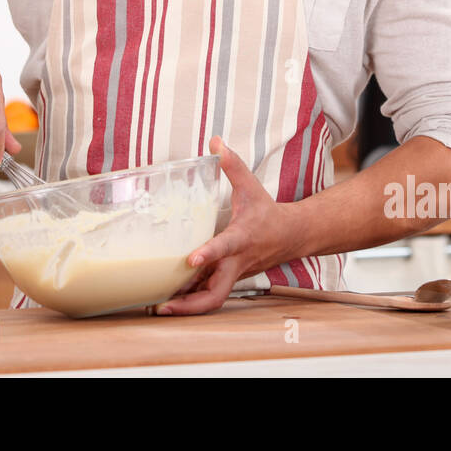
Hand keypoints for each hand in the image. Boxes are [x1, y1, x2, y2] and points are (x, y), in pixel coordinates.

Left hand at [154, 136, 300, 315]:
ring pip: (211, 300)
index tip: (191, 259)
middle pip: (215, 293)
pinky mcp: (228, 280)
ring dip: (186, 308)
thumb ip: (232, 164)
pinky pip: (209, 295)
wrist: (291, 236)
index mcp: (241, 238)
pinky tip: (168, 302)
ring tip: (158, 309)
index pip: (225, 247)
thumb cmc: (267, 213)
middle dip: (190, 303)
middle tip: (162, 306)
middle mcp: (236, 262)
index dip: (209, 253)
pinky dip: (189, 301)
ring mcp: (232, 275)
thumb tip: (215, 141)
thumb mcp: (251, 185)